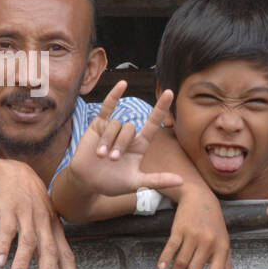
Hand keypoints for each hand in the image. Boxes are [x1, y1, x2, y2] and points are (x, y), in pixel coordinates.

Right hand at [0, 159, 77, 268]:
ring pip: (27, 240)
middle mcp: (44, 222)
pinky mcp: (9, 209)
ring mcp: (27, 214)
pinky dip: (2, 245)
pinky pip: (6, 230)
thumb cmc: (30, 201)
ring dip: (21, 261)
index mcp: (54, 227)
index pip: (65, 253)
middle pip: (49, 248)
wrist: (11, 171)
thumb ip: (50, 247)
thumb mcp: (44, 221)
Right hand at [62, 81, 183, 196]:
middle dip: (120, 144)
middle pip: (130, 128)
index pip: (153, 123)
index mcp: (139, 146)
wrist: (86, 182)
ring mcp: (113, 129)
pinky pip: (108, 107)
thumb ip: (157, 180)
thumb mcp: (135, 183)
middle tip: (112, 159)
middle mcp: (128, 135)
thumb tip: (181, 181)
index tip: (169, 92)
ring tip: (101, 155)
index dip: (161, 108)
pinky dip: (115, 95)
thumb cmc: (111, 184)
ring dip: (109, 140)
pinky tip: (123, 84)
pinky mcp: (99, 125)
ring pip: (116, 124)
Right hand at [159, 188, 233, 268]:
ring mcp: (193, 235)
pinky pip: (171, 248)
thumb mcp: (223, 245)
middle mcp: (208, 242)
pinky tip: (160, 268)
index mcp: (221, 247)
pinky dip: (164, 260)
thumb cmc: (213, 225)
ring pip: (181, 263)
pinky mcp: (179, 229)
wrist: (200, 198)